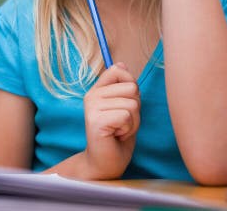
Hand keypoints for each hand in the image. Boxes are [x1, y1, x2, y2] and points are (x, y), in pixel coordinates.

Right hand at [81, 62, 139, 178]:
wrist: (104, 164)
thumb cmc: (116, 137)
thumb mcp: (123, 108)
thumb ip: (122, 88)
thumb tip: (121, 64)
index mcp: (97, 90)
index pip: (118, 70)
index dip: (131, 86)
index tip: (124, 104)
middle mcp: (92, 96)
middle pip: (131, 88)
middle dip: (135, 109)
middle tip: (122, 123)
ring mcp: (92, 108)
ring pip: (132, 104)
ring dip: (133, 122)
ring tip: (120, 130)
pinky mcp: (96, 121)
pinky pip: (127, 116)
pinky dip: (128, 129)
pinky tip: (116, 136)